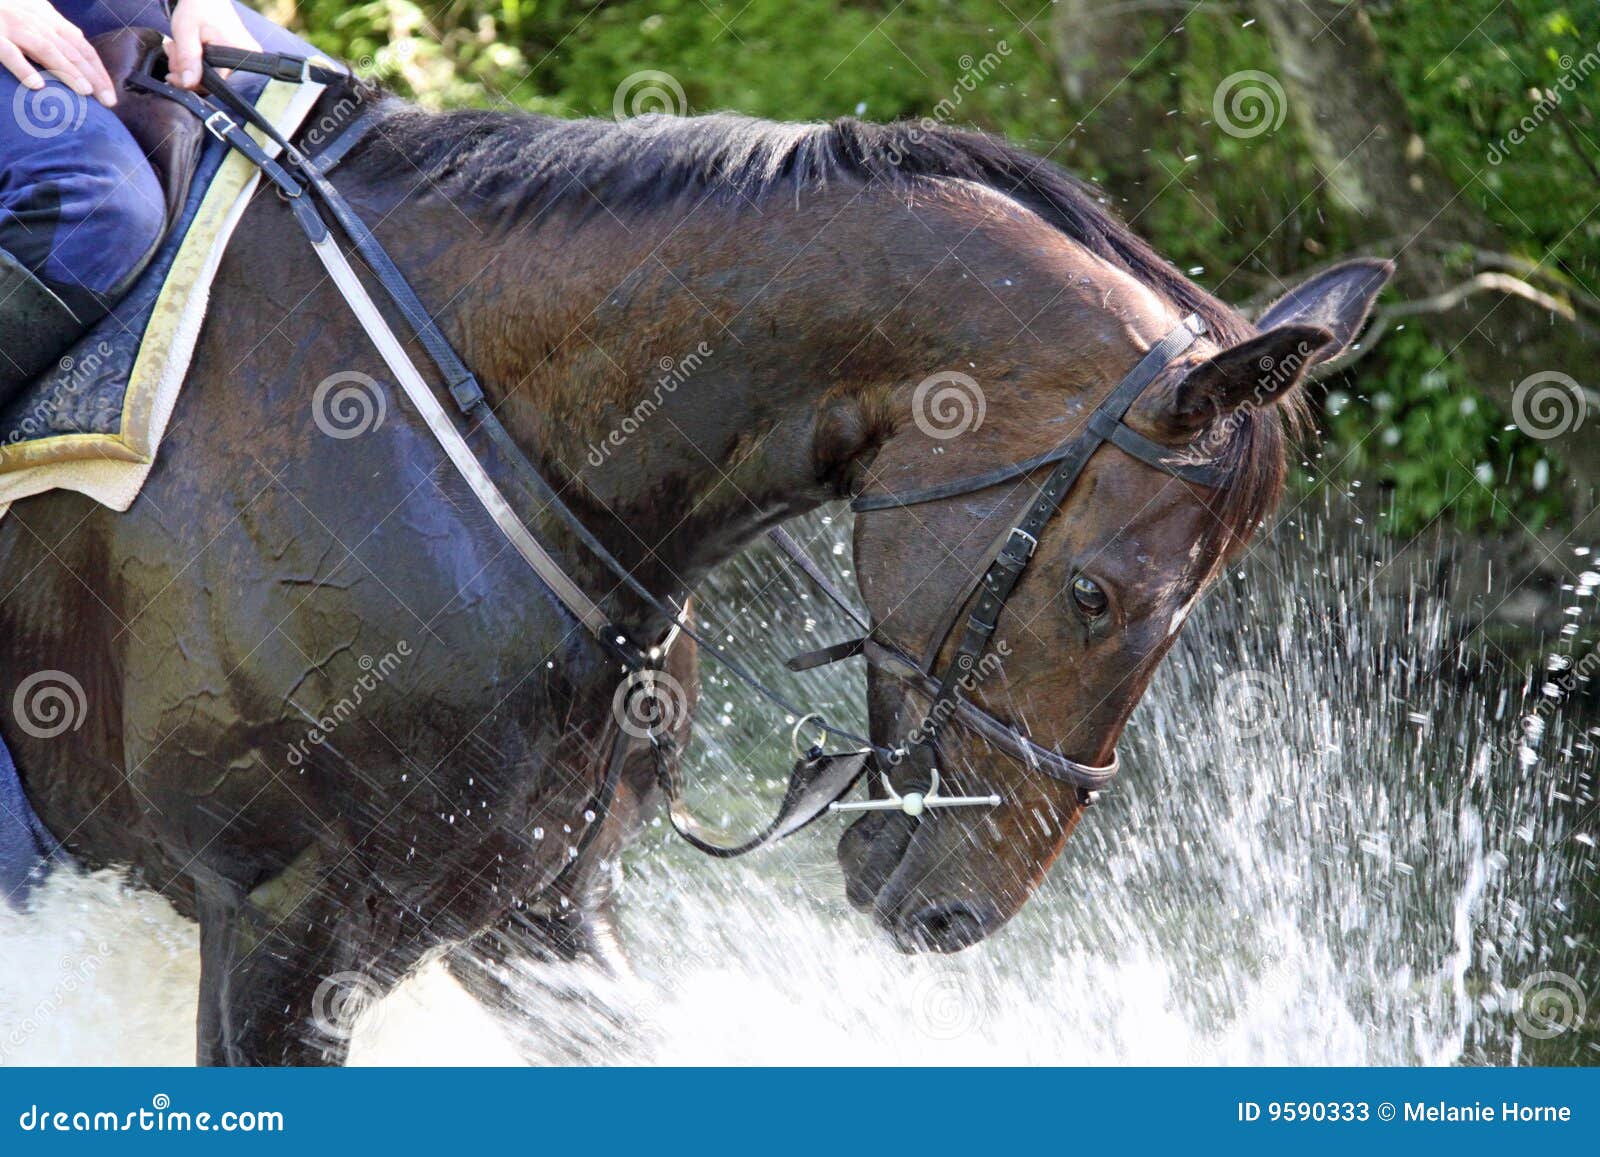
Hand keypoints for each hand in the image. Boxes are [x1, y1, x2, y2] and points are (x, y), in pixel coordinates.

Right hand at [0, 0, 114, 105]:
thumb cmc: (1, 9)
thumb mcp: (29, 12)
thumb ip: (50, 31)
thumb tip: (77, 57)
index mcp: (45, 15)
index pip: (80, 44)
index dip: (97, 68)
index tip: (110, 93)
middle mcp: (33, 18)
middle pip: (70, 48)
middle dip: (92, 75)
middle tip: (108, 100)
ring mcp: (11, 24)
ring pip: (46, 48)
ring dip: (67, 70)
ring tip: (84, 92)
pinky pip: (8, 51)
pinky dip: (23, 67)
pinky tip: (36, 85)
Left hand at [167, 0, 260, 89]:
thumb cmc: (197, 6)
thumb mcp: (185, 32)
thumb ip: (187, 59)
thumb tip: (188, 84)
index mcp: (239, 54)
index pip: (212, 83)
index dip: (189, 80)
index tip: (170, 72)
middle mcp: (247, 58)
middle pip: (210, 78)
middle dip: (186, 69)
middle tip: (172, 50)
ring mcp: (245, 57)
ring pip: (210, 73)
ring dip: (188, 63)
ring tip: (177, 45)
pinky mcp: (238, 55)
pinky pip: (214, 66)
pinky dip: (197, 59)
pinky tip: (190, 47)